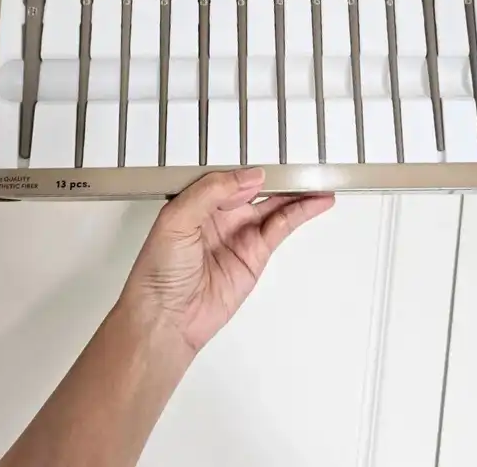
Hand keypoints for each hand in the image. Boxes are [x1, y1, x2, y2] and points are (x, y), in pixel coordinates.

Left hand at [119, 167, 334, 355]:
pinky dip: (301, 213)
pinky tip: (315, 202)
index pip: (229, 175)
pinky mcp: (255, 255)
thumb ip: (211, 191)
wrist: (166, 318)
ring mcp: (239, 235)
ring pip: (274, 206)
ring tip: (319, 179)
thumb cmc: (157, 272)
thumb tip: (248, 176)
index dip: (248, 166)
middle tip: (303, 163)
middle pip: (256, 188)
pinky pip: (281, 228)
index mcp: (196, 200)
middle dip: (279, 176)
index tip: (268, 158)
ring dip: (297, 193)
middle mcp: (219, 216)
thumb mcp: (176, 219)